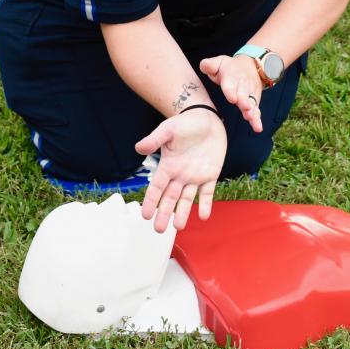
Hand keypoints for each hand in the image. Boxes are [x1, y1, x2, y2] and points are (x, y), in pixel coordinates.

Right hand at [135, 108, 226, 232]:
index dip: (151, 201)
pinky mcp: (210, 175)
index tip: (144, 215)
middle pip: (170, 198)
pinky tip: (203, 215)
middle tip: (159, 230)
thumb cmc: (185, 123)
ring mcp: (195, 176)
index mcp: (168, 165)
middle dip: (164, 213)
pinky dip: (205, 204)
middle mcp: (180, 174)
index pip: (157, 187)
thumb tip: (138, 148)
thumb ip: (154, 140)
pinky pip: (207, 193)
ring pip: (187, 199)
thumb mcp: (168, 130)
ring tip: (178, 226)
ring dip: (183, 213)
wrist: (206, 118)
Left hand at [199, 54, 262, 132]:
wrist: (250, 65)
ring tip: (251, 118)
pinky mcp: (254, 101)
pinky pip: (256, 110)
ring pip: (251, 103)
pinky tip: (258, 127)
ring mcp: (249, 94)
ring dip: (252, 111)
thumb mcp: (219, 62)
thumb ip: (210, 65)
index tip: (233, 98)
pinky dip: (257, 119)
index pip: (230, 85)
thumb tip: (204, 65)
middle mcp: (242, 87)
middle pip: (243, 95)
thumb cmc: (229, 67)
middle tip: (245, 108)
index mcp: (230, 78)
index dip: (231, 91)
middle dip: (244, 102)